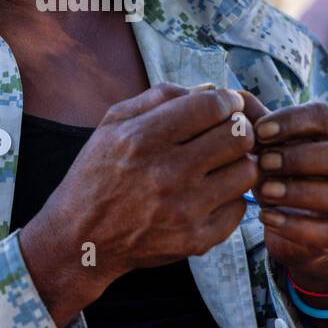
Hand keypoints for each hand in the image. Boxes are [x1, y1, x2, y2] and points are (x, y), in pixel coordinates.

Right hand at [25, 83, 257, 296]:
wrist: (81, 239)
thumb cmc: (97, 175)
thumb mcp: (112, 124)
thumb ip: (159, 98)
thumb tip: (209, 87)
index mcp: (143, 139)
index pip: (211, 107)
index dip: (227, 101)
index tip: (226, 105)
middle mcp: (165, 174)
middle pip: (238, 137)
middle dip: (238, 127)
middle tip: (228, 131)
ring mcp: (183, 210)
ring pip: (246, 172)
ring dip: (238, 162)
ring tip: (220, 164)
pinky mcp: (195, 240)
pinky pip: (239, 208)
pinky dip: (229, 197)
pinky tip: (210, 194)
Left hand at [239, 92, 327, 292]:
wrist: (291, 220)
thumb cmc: (280, 170)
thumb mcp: (268, 144)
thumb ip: (255, 121)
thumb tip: (234, 98)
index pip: (325, 116)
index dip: (292, 121)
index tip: (259, 131)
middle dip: (302, 158)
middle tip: (264, 162)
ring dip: (301, 192)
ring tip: (263, 191)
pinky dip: (297, 226)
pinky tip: (266, 218)